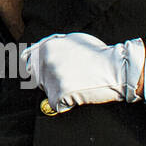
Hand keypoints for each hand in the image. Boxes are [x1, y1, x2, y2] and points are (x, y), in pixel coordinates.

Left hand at [21, 33, 145, 113]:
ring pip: (47, 92)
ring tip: (77, 85)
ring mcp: (51, 77)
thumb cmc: (99, 55)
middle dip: (51, 82)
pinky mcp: (59, 93)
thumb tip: (42, 51)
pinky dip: (65, 104)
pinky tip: (78, 94)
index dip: (41, 72)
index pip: (30, 63)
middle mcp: (45, 61)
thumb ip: (55, 45)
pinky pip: (56, 104)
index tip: (49, 76)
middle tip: (71, 80)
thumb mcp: (73, 40)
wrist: (116, 69)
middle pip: (38, 79)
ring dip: (59, 92)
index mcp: (47, 47)